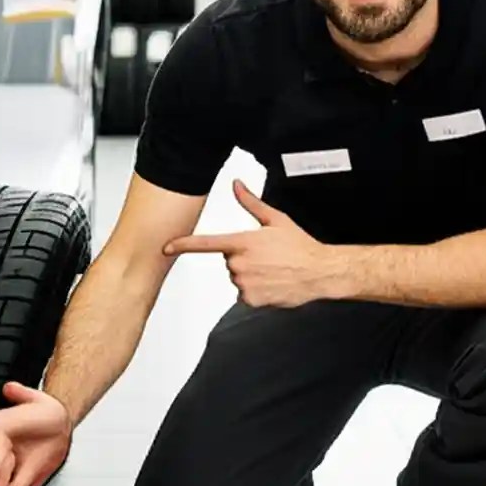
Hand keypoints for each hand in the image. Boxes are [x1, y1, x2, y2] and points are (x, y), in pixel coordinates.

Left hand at [163, 179, 337, 306]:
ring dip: (250, 275)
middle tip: (267, 256)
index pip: (206, 243)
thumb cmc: (299, 246)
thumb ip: (251, 202)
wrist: (319, 271)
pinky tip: (272, 283)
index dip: (183, 244)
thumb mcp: (276, 220)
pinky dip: (256, 291)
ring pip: (237, 278)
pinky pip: (245, 294)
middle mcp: (240, 263)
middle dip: (244, 258)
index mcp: (243, 242)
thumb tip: (237, 185)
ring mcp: (244, 283)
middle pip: (229, 260)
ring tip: (272, 269)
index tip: (167, 246)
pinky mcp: (251, 299)